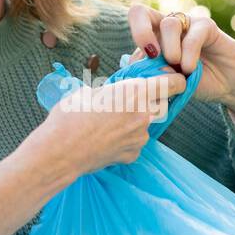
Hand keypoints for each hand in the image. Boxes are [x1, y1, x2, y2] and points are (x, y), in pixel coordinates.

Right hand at [39, 72, 187, 176]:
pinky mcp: (133, 154)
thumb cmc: (70, 116)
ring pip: (146, 124)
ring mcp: (140, 137)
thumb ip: (113, 89)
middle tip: (127, 102)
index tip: (170, 80)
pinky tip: (106, 138)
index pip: (174, 83)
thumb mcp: (91, 91)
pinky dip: (125, 139)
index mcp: (136, 92)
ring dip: (134, 122)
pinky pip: (135, 142)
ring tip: (108, 123)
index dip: (174, 80)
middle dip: (150, 102)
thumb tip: (118, 91)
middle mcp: (144, 114)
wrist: (60, 151)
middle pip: (161, 104)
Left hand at [126, 5, 234, 138]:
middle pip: (140, 12)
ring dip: (170, 50)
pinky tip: (191, 70)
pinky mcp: (207, 26)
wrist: (228, 85)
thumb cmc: (194, 83)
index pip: (134, 20)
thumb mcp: (168, 82)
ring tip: (178, 68)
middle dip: (140, 33)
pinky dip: (188, 55)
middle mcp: (166, 25)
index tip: (142, 60)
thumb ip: (151, 75)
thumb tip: (132, 68)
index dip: (134, 35)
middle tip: (152, 56)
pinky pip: (192, 35)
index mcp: (153, 36)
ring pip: (168, 24)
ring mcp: (187, 23)